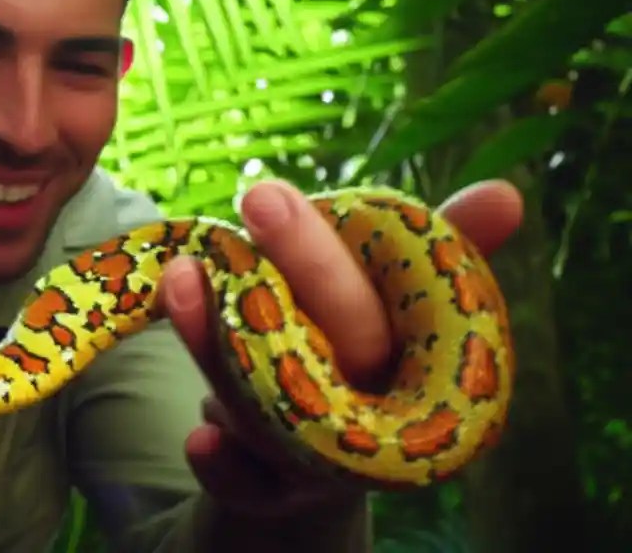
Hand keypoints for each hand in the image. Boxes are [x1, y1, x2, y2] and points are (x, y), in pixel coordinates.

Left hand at [160, 178, 522, 516]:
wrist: (317, 477)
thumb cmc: (359, 364)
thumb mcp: (395, 313)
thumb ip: (441, 250)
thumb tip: (507, 193)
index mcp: (410, 359)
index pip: (381, 298)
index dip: (329, 250)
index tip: (273, 190)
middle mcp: (371, 408)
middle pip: (342, 339)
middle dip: (306, 269)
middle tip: (258, 196)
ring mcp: (320, 459)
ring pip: (276, 406)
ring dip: (220, 348)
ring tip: (179, 279)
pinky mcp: (273, 497)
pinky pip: (249, 488)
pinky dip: (226, 468)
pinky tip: (200, 440)